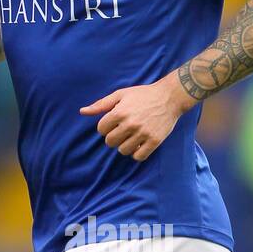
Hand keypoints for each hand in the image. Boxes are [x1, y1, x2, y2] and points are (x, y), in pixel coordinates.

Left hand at [79, 73, 197, 161]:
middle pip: (110, 142)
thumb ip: (101, 104)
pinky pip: (138, 157)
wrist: (170, 97)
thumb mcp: (121, 94)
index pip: (101, 129)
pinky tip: (139, 144)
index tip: (114, 123)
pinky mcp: (154, 141)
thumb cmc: (143, 94)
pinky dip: (136, 153)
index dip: (106, 127)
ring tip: (131, 137)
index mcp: (120, 112)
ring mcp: (143, 133)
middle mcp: (130, 124)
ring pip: (123, 151)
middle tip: (122, 131)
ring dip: (125, 146)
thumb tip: (82, 112)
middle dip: (113, 137)